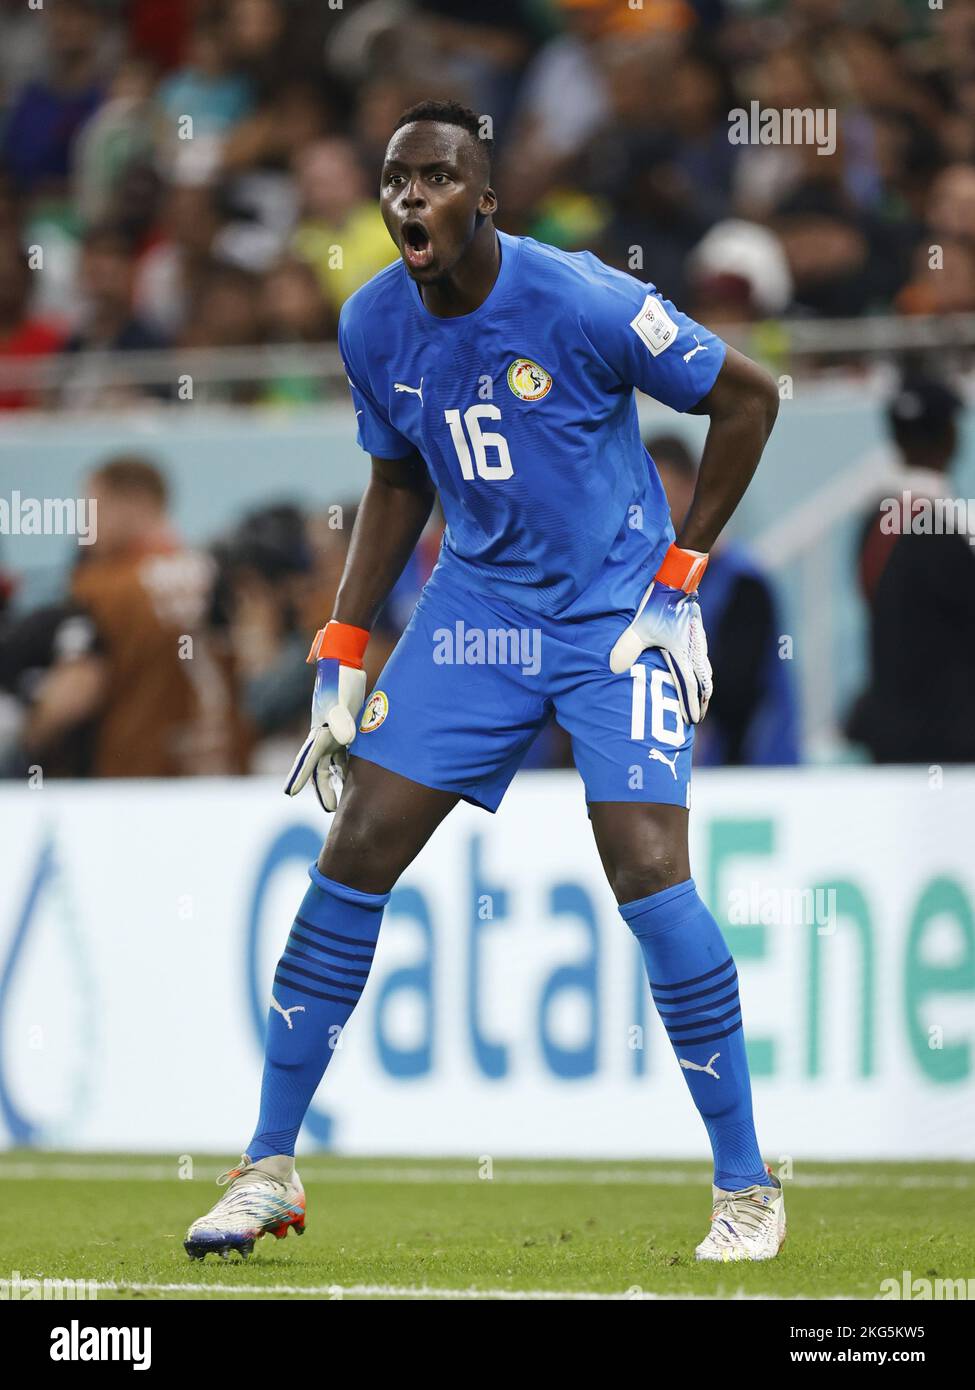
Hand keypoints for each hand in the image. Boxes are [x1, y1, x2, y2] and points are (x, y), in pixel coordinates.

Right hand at [284, 621, 368, 811]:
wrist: (344, 662)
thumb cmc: (338, 679)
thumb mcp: (340, 699)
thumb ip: (342, 720)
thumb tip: (345, 741)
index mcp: (318, 731)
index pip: (308, 759)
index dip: (300, 776)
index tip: (290, 794)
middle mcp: (324, 734)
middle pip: (321, 766)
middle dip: (323, 787)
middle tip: (330, 808)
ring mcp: (336, 731)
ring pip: (335, 761)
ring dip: (338, 778)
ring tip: (343, 798)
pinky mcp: (349, 727)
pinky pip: (349, 751)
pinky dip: (351, 764)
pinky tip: (360, 776)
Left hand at [609, 545, 711, 723]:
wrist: (677, 578)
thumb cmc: (659, 604)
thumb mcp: (640, 627)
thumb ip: (627, 647)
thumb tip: (613, 668)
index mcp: (683, 654)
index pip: (690, 686)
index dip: (692, 705)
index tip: (693, 721)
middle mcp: (694, 650)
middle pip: (702, 682)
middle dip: (701, 700)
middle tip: (699, 715)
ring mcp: (697, 641)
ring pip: (704, 669)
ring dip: (703, 686)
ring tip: (701, 698)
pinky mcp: (694, 632)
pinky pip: (701, 657)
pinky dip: (701, 670)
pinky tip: (695, 669)